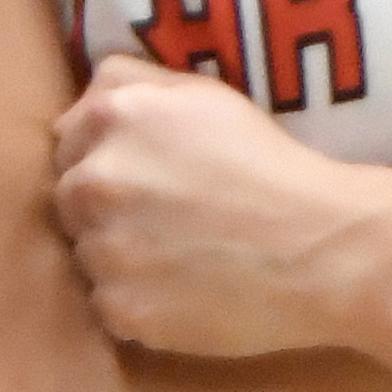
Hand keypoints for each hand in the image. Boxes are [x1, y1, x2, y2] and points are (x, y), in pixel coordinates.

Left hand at [49, 50, 387, 358]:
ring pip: (86, 253)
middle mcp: (93, 180)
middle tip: (168, 218)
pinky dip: (137, 300)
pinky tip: (183, 290)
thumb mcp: (206, 96)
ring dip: (119, 255)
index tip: (146, 175)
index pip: (67, 142)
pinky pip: (107, 303)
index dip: (104, 159)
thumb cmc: (272, 164)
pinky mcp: (118, 307)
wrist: (324, 247)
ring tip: (180, 255)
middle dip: (106, 206)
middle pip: (69, 198)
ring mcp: (101, 249)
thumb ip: (131, 83)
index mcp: (113, 118)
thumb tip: (80, 99)